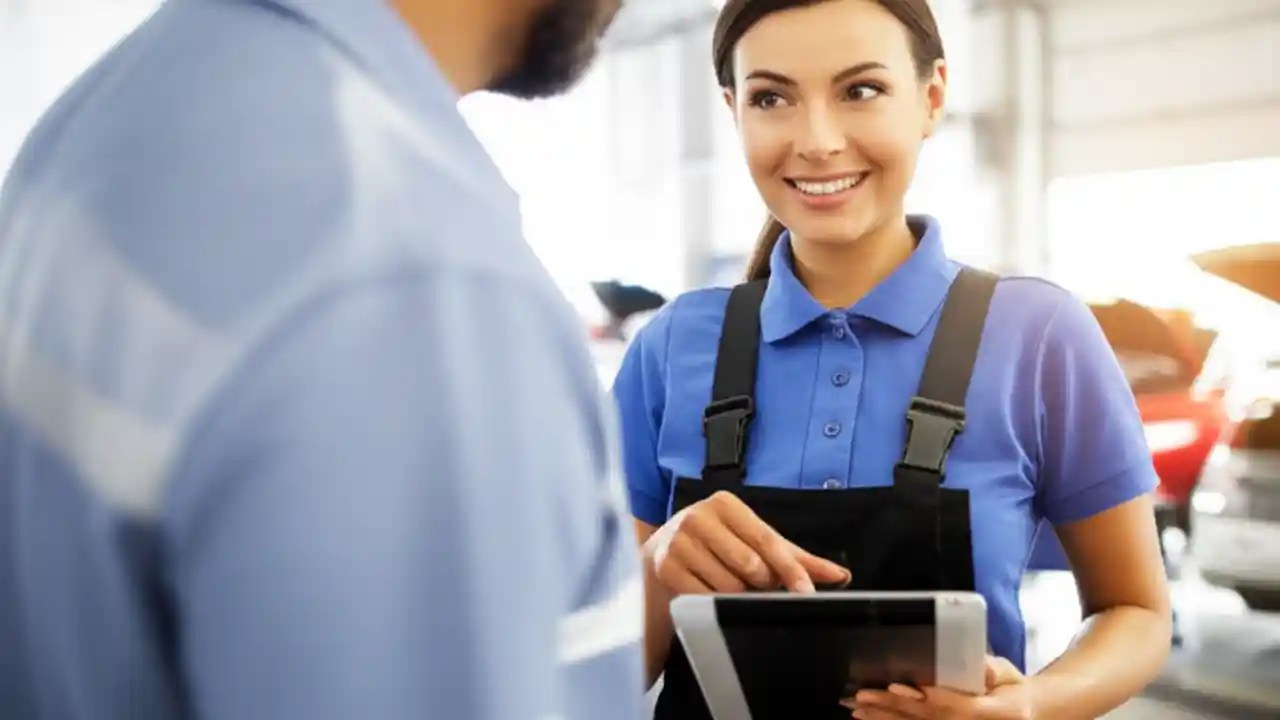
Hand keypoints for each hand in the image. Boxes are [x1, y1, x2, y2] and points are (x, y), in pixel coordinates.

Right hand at [643, 490, 849, 594]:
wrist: (662, 553)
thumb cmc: (718, 545)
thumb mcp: (755, 543)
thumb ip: (797, 558)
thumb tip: (840, 575)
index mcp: (725, 504)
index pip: (766, 540)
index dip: (789, 568)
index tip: (806, 591)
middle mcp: (699, 516)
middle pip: (750, 565)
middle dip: (760, 582)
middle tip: (755, 583)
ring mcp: (679, 541)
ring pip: (728, 586)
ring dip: (737, 594)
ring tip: (730, 583)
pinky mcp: (665, 567)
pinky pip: (704, 598)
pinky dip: (714, 601)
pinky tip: (710, 589)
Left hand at [841, 656, 1034, 719]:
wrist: (1019, 713)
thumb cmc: (1010, 689)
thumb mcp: (1008, 675)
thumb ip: (993, 671)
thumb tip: (984, 669)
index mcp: (991, 712)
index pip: (958, 707)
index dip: (930, 698)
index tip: (900, 687)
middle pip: (927, 717)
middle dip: (892, 707)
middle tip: (863, 695)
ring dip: (883, 717)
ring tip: (857, 707)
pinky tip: (866, 717)